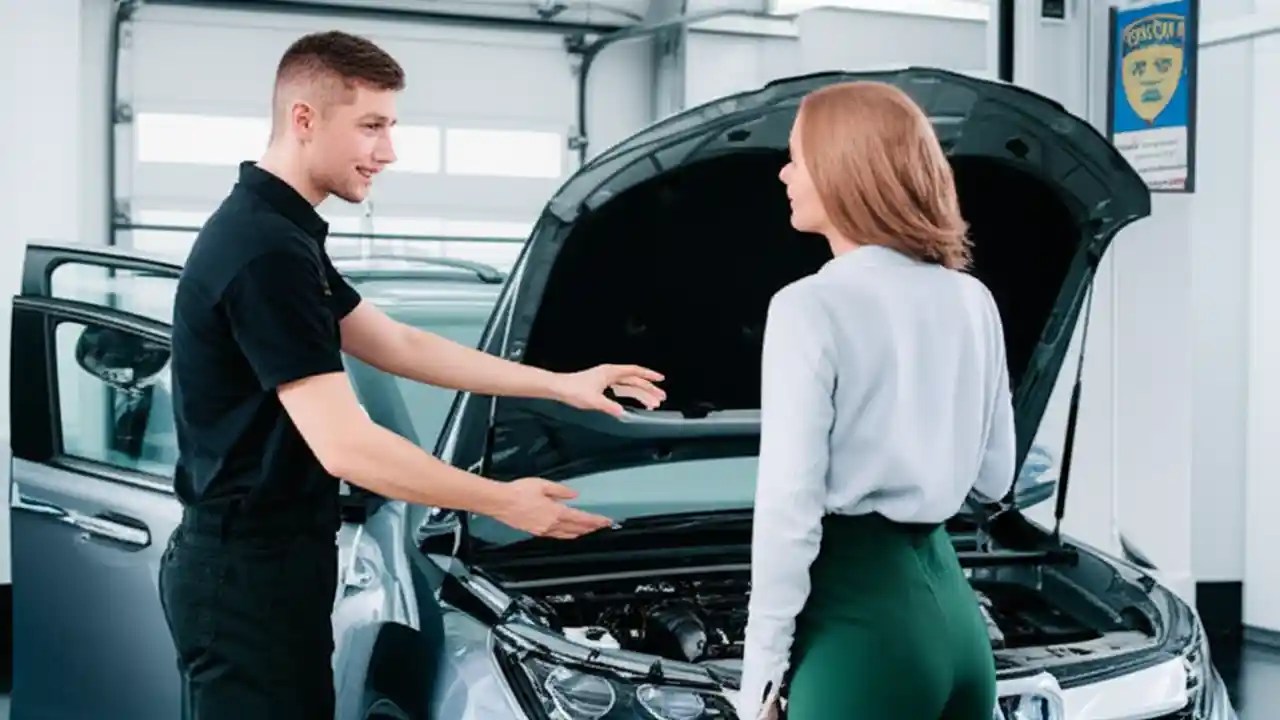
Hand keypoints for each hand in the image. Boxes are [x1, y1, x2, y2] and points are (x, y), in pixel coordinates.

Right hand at [491, 477, 613, 538]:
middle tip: (601, 526)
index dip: (595, 521)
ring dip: (579, 533)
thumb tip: (573, 495)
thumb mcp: (543, 485)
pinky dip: (566, 534)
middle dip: (591, 528)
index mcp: (555, 512)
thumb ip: (561, 491)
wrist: (500, 502)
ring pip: (567, 535)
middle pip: (576, 529)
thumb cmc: (519, 492)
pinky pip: (556, 536)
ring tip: (588, 530)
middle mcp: (551, 525)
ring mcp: (543, 530)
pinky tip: (567, 532)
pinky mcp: (535, 531)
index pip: (581, 519)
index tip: (606, 521)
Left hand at [551, 364, 665, 416]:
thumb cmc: (573, 389)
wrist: (558, 387)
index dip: (649, 375)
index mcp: (610, 373)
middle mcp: (610, 374)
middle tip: (660, 397)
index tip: (660, 379)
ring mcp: (606, 379)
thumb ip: (610, 407)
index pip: (634, 372)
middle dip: (648, 389)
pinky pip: (621, 389)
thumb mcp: (593, 401)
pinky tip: (635, 401)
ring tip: (652, 403)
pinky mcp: (601, 385)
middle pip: (634, 380)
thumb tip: (623, 412)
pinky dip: (629, 395)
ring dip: (640, 394)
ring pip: (628, 386)